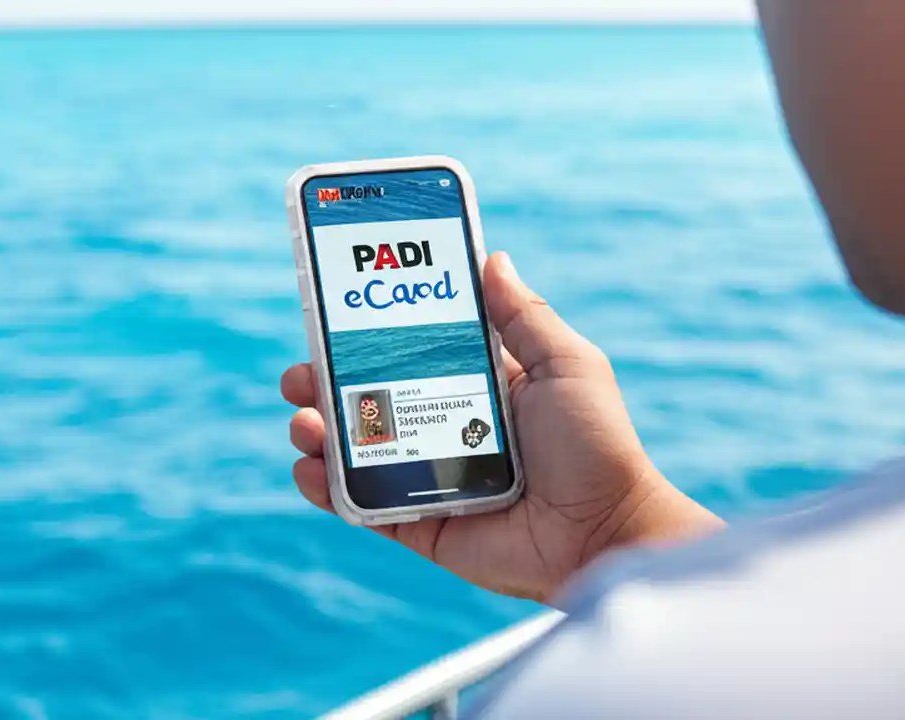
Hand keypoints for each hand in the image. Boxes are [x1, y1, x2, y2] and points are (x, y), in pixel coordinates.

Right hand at [281, 252, 722, 602]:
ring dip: (319, 432)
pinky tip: (309, 468)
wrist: (604, 533)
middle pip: (373, 399)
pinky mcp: (422, 526)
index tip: (335, 310)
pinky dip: (327, 489)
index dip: (372, 334)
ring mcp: (431, 479)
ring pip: (358, 450)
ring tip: (303, 421)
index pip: (413, 352)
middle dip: (327, 383)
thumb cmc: (595, 446)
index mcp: (480, 386)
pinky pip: (362, 506)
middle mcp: (449, 429)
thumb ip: (525, 316)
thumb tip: (493, 257)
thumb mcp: (566, 365)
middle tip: (300, 373)